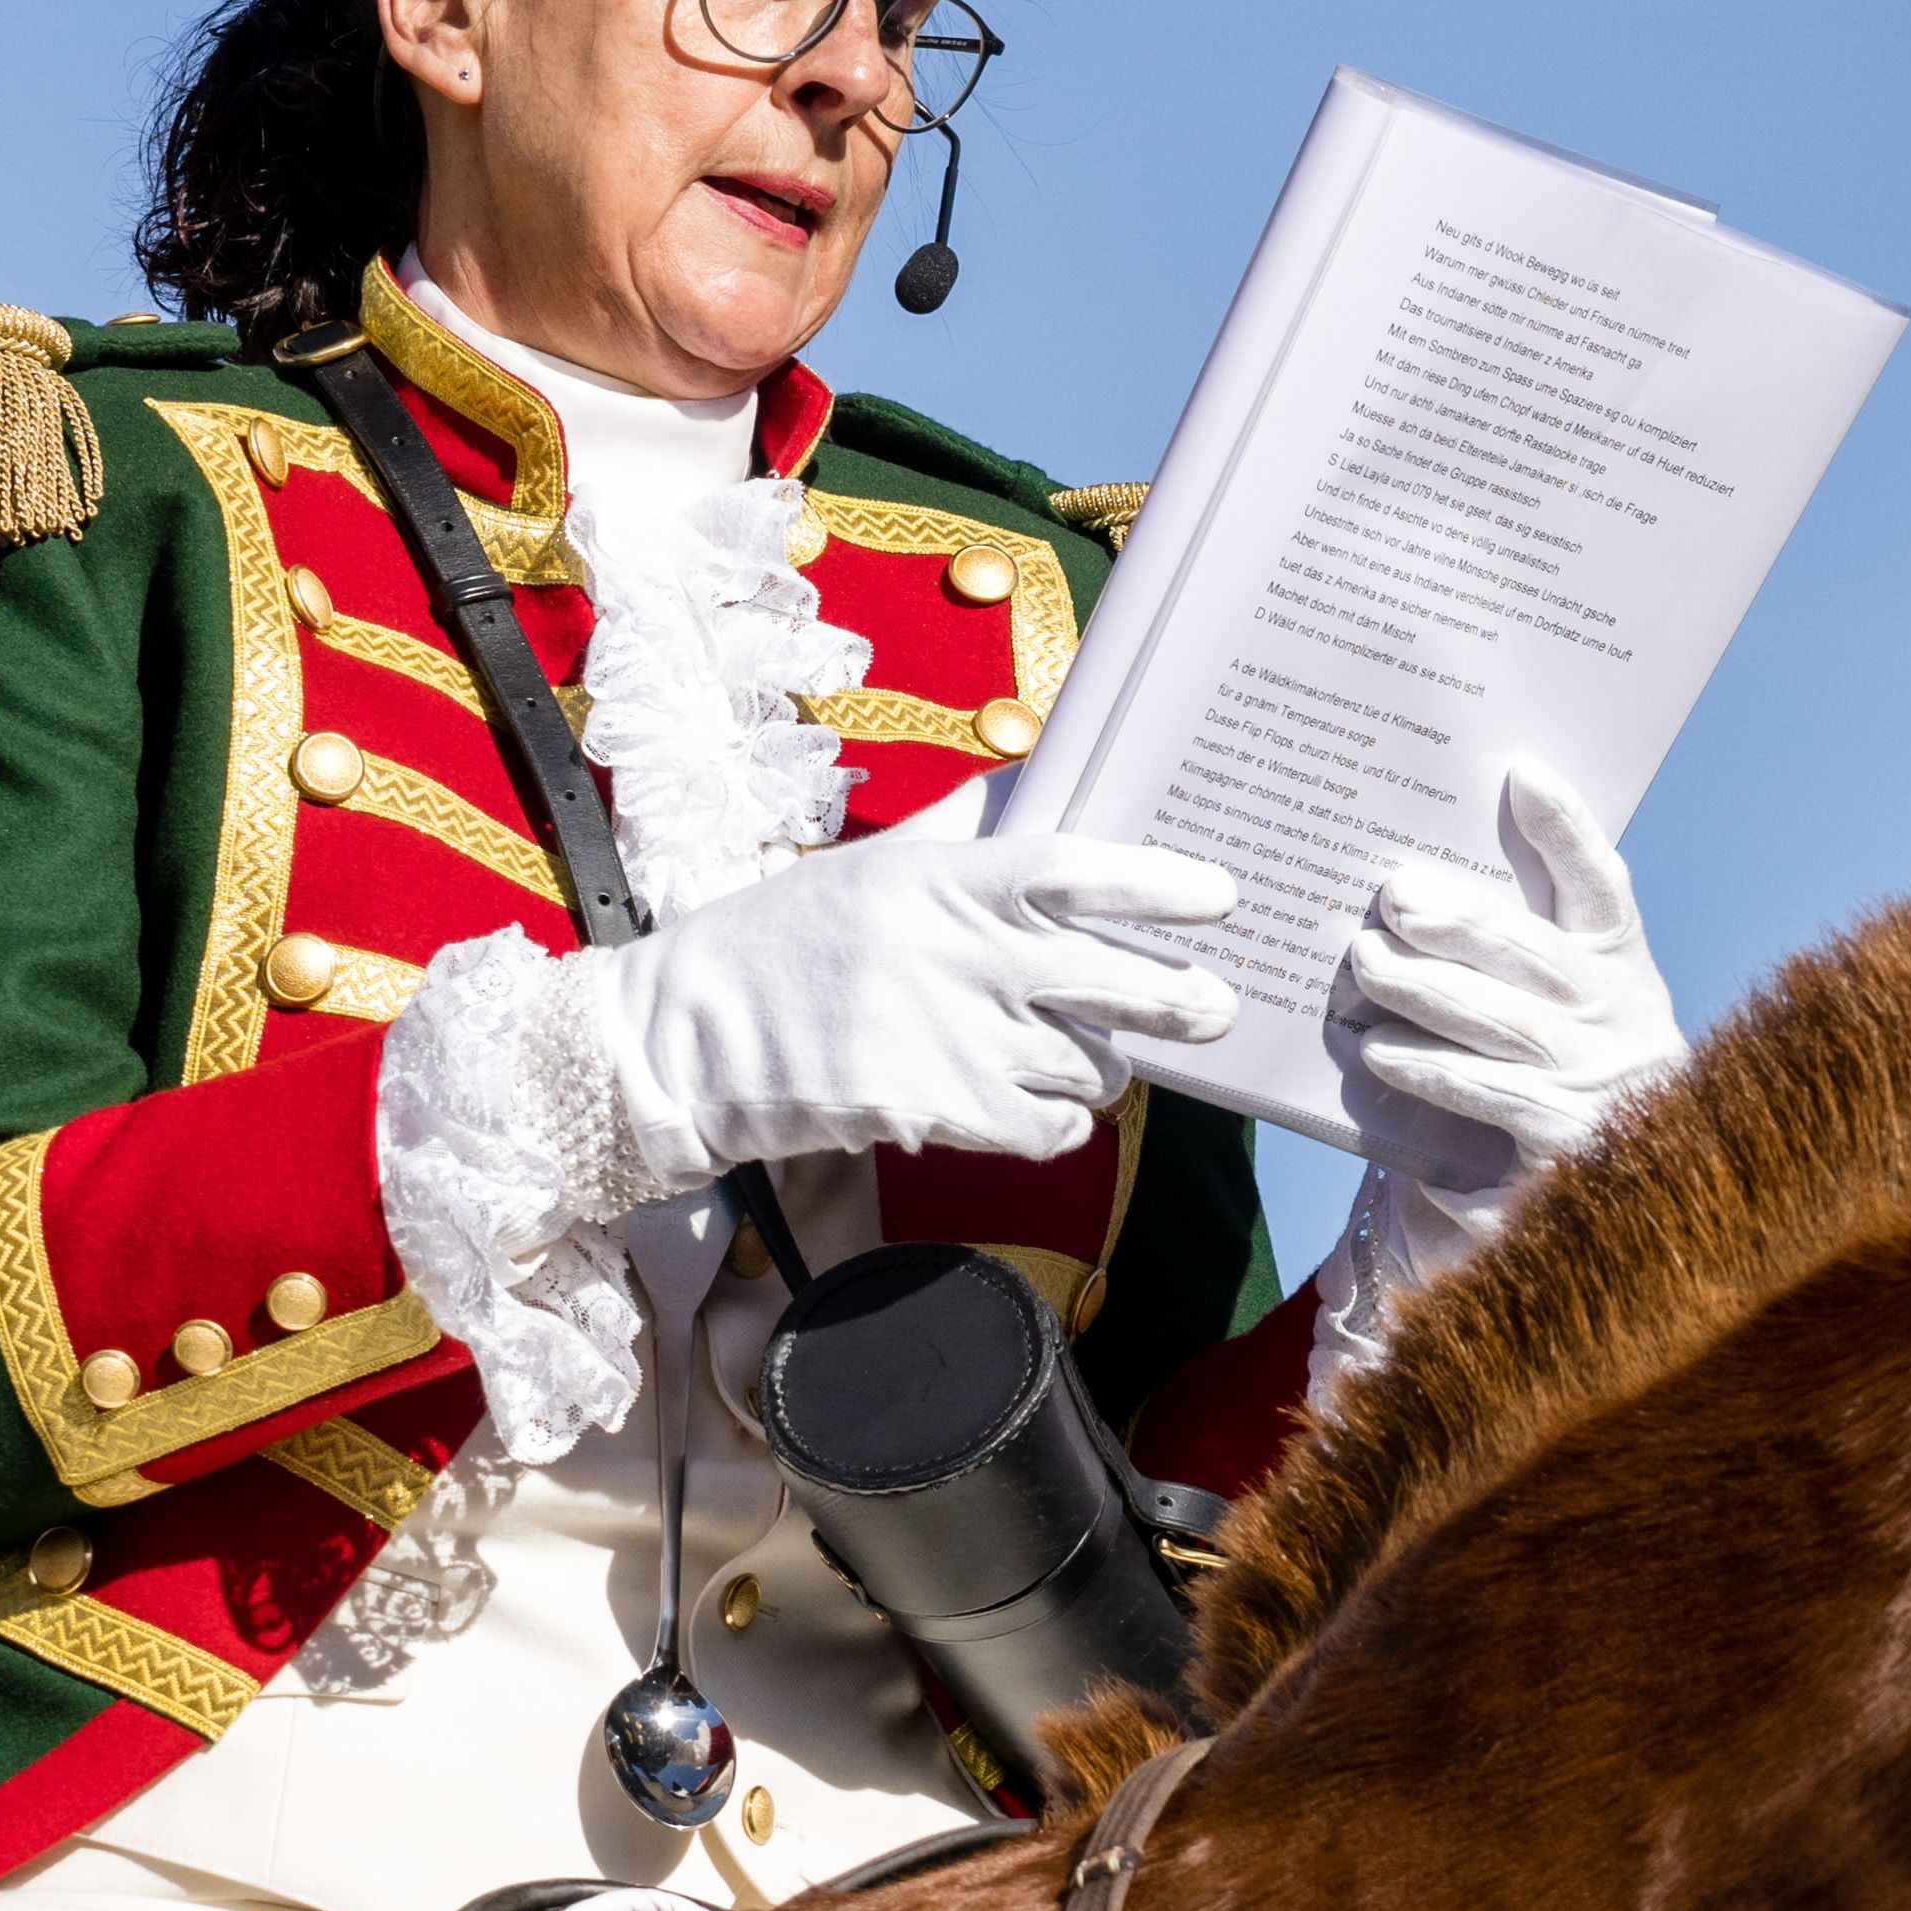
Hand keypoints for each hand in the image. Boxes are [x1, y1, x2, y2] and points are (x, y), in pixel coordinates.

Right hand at [576, 822, 1239, 1172]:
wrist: (689, 1040)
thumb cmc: (785, 942)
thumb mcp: (874, 867)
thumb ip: (964, 832)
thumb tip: (1044, 782)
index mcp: (944, 882)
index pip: (1077, 870)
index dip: (1160, 884)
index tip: (1220, 895)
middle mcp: (958, 956)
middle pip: (1115, 982)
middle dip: (1184, 999)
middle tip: (1216, 1004)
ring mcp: (951, 1040)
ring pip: (1090, 1064)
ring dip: (1099, 1066)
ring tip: (1076, 1053)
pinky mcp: (938, 1114)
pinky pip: (1051, 1128)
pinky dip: (1060, 1123)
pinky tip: (1036, 1105)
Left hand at [1302, 761, 1687, 1400]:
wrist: (1627, 1205)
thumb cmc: (1570, 1078)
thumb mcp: (1565, 1003)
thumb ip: (1517, 940)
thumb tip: (1453, 851)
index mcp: (1622, 969)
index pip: (1604, 888)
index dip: (1569, 829)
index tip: (1522, 773)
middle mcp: (1622, 1019)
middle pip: (1536, 952)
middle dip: (1460, 919)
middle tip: (1389, 898)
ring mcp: (1602, 1084)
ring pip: (1506, 1024)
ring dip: (1427, 992)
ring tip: (1365, 968)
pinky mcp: (1570, 1147)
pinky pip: (1495, 1100)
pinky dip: (1435, 1074)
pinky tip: (1381, 1056)